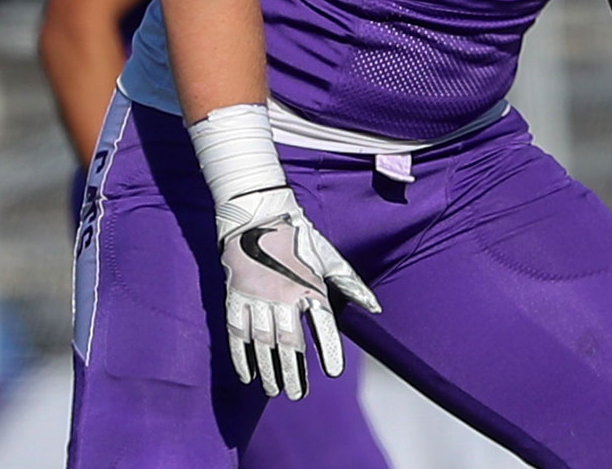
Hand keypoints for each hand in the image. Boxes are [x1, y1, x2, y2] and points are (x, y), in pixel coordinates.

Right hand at [217, 187, 378, 398]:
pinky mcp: (236, 296)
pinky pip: (237, 333)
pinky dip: (241, 356)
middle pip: (289, 342)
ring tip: (275, 390)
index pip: (323, 325)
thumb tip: (375, 308)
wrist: (258, 216)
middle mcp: (283, 294)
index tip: (333, 373)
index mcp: (310, 285)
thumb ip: (351, 285)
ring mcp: (257, 296)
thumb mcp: (329, 258)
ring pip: (263, 342)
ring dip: (269, 369)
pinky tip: (249, 375)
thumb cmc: (299, 239)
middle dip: (294, 371)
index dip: (329, 350)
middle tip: (298, 394)